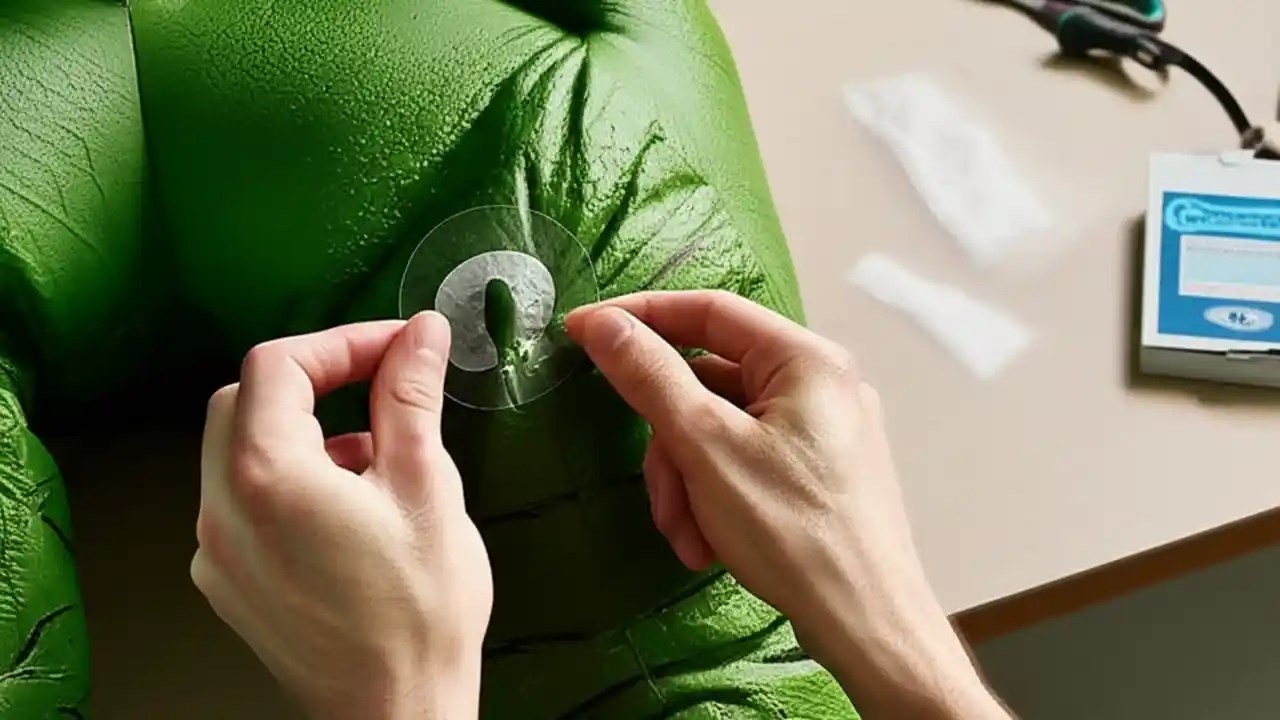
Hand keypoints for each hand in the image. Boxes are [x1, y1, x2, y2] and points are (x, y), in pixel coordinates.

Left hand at [192, 313, 491, 719]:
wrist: (398, 712)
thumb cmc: (419, 614)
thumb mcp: (428, 486)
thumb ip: (411, 397)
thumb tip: (419, 336)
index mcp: (268, 477)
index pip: (278, 365)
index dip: (342, 343)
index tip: (396, 347)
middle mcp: (224, 510)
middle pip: (246, 401)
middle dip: (315, 379)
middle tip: (380, 381)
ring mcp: (220, 551)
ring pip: (241, 450)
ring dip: (304, 429)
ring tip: (378, 452)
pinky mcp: (232, 581)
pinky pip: (244, 501)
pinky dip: (290, 477)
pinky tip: (351, 503)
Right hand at [566, 291, 1008, 719]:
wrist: (867, 624)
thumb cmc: (792, 530)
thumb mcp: (707, 447)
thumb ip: (651, 377)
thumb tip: (602, 324)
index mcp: (806, 359)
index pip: (708, 311)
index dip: (639, 318)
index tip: (581, 334)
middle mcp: (821, 383)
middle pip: (709, 384)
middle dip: (671, 446)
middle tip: (663, 498)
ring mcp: (824, 430)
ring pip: (722, 431)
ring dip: (690, 484)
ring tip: (691, 538)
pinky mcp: (820, 472)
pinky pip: (747, 461)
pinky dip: (717, 497)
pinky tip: (712, 546)